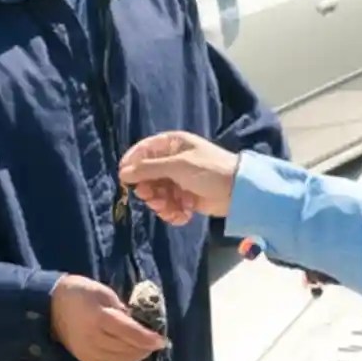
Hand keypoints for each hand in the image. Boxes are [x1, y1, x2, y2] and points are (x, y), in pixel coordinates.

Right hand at [50, 274, 165, 360]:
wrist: (53, 304)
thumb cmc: (82, 292)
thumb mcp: (105, 293)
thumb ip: (122, 309)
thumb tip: (138, 324)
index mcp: (100, 318)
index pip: (129, 333)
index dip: (147, 338)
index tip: (162, 340)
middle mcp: (93, 338)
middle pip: (125, 349)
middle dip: (144, 348)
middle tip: (155, 343)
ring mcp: (87, 351)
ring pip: (118, 360)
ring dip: (135, 357)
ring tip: (144, 350)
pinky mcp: (83, 358)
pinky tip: (129, 359)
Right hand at [119, 130, 238, 222]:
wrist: (238, 192)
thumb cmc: (209, 170)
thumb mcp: (177, 166)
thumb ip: (149, 168)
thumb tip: (123, 172)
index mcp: (172, 144)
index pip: (143, 150)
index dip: (132, 163)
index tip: (125, 179)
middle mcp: (174, 161)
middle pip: (147, 176)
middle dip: (148, 189)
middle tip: (152, 197)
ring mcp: (180, 181)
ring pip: (157, 194)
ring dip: (161, 204)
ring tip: (170, 208)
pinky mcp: (186, 199)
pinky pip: (170, 206)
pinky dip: (173, 213)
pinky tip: (183, 215)